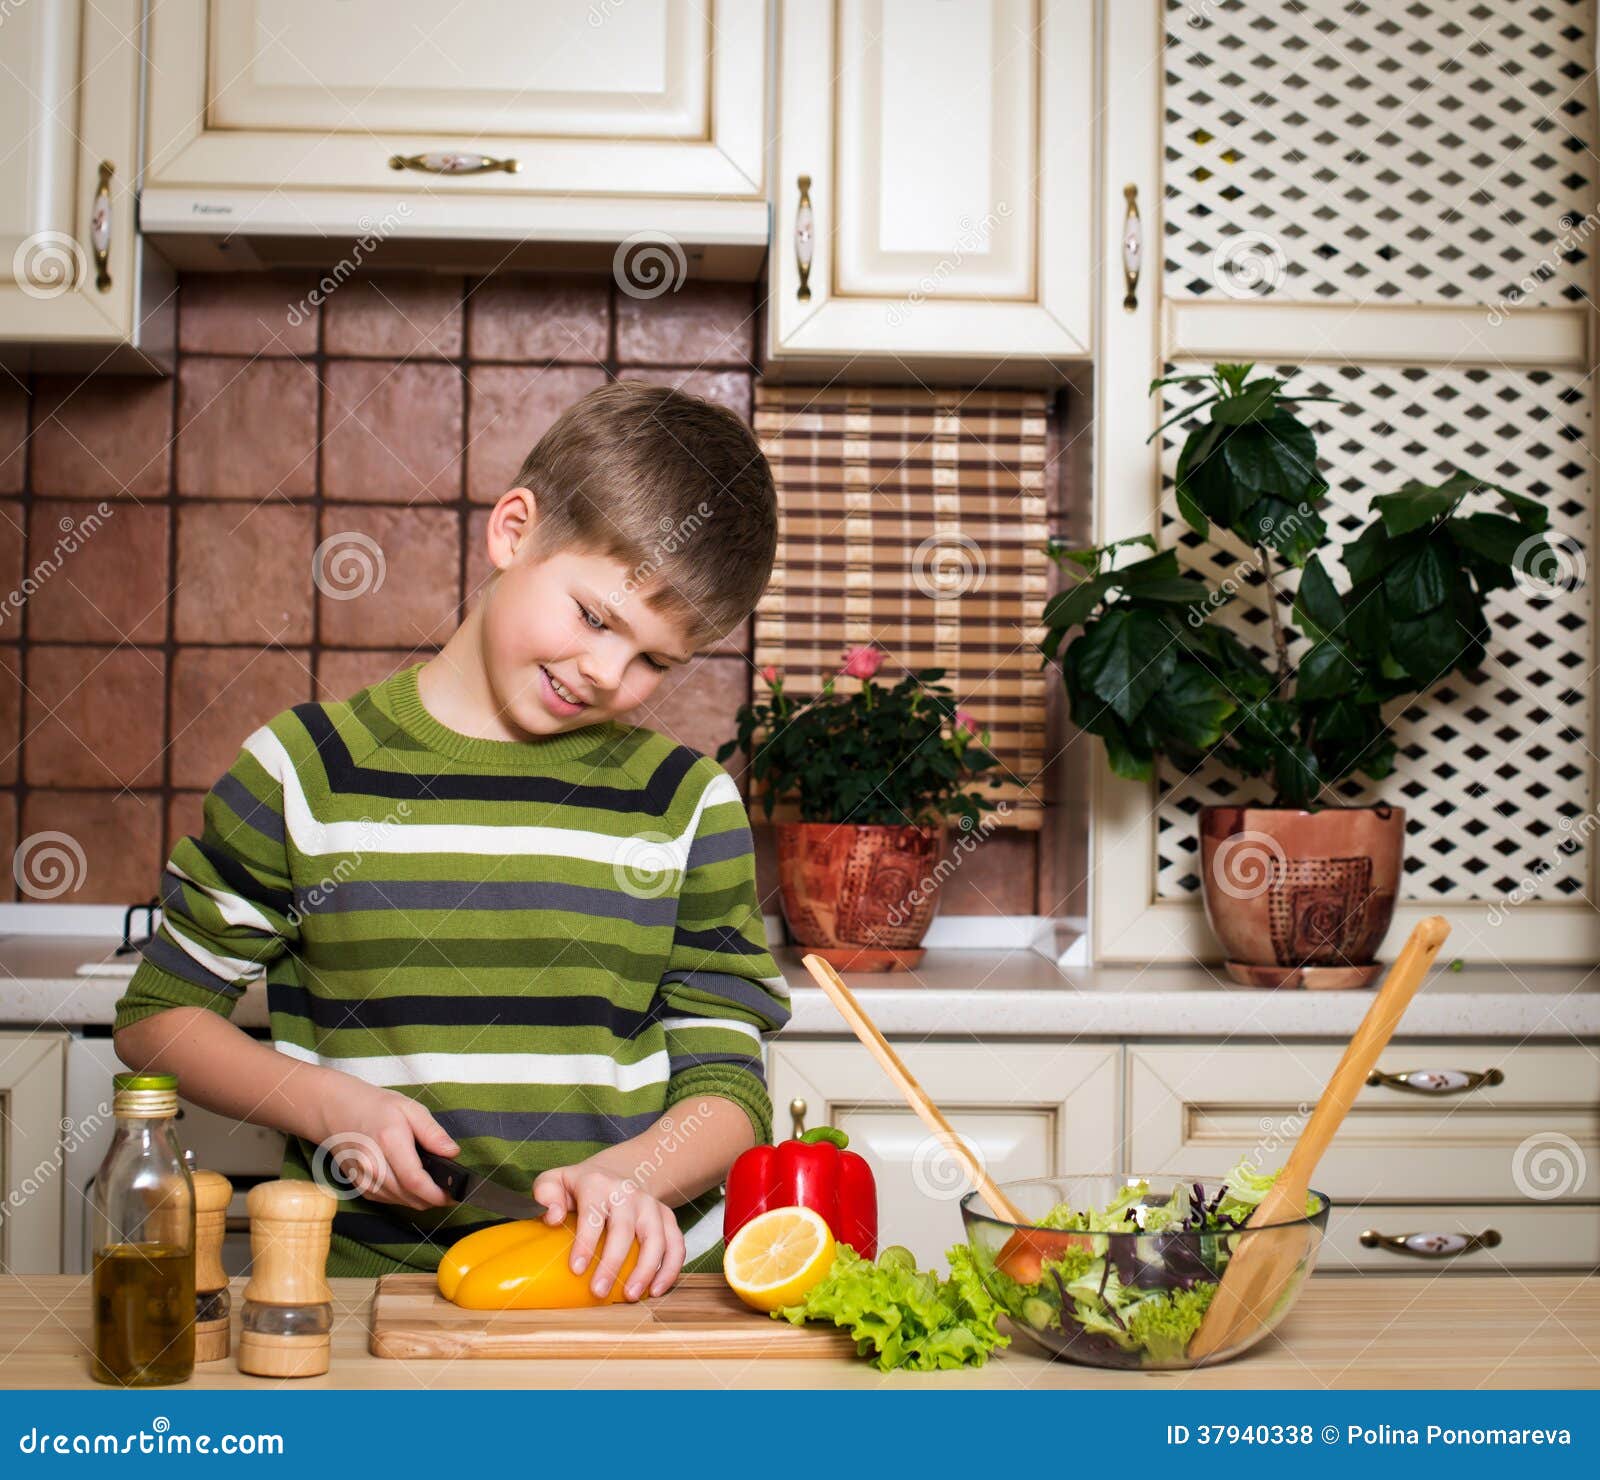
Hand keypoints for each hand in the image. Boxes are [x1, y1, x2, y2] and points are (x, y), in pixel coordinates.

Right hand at [297, 1065, 459, 1210]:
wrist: (337, 1111)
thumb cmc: (376, 1107)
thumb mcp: (410, 1109)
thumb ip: (433, 1132)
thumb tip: (453, 1153)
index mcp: (388, 1141)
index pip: (415, 1180)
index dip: (437, 1193)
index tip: (454, 1194)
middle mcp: (372, 1165)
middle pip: (409, 1196)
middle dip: (433, 1198)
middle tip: (449, 1189)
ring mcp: (363, 1179)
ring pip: (400, 1202)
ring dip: (419, 1199)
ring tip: (433, 1184)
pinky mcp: (359, 1187)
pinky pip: (388, 1201)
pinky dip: (404, 1196)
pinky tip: (410, 1183)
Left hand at [532, 1161, 684, 1301]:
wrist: (616, 1174)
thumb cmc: (580, 1187)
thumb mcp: (555, 1181)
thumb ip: (545, 1194)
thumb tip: (553, 1217)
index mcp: (598, 1184)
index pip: (593, 1214)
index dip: (585, 1242)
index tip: (576, 1269)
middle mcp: (628, 1193)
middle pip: (625, 1229)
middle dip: (613, 1263)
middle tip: (599, 1291)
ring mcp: (651, 1206)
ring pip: (656, 1237)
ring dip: (646, 1269)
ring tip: (630, 1296)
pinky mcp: (667, 1218)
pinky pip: (676, 1243)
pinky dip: (671, 1268)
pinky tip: (656, 1290)